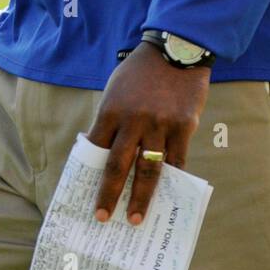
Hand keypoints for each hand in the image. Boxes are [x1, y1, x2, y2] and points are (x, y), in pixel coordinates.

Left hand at [85, 41, 210, 224]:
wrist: (176, 50)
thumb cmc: (141, 71)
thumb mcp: (117, 88)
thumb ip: (110, 118)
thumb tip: (101, 151)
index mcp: (111, 109)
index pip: (97, 149)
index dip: (91, 175)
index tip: (86, 194)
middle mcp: (133, 120)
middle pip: (118, 166)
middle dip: (109, 195)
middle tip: (102, 218)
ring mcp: (159, 124)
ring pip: (148, 169)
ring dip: (141, 197)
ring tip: (135, 218)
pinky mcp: (183, 126)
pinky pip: (176, 160)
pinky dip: (171, 179)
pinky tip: (168, 195)